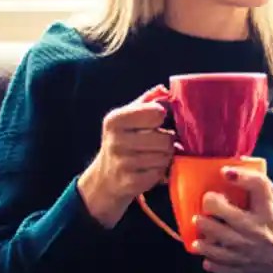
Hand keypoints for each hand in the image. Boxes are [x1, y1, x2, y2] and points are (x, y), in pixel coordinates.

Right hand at [78, 86, 175, 228]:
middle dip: (168, 140)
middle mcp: (116, 141)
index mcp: (115, 120)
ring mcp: (122, 164)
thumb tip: (164, 89)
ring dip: (166, 157)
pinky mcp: (130, 183)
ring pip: (165, 157)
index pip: (156, 112)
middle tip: (160, 141)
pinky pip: (160, 174)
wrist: (104, 178)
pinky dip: (160, 172)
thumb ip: (147, 100)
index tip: (158, 121)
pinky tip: (151, 168)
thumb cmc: (122, 141)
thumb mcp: (127, 117)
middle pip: (164, 138)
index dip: (162, 117)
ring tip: (156, 155)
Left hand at [191, 168, 272, 272]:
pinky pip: (215, 265)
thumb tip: (227, 170)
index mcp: (265, 212)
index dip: (236, 176)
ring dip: (200, 236)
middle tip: (206, 207)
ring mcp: (244, 252)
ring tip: (201, 227)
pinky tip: (208, 250)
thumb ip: (255, 183)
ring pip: (210, 245)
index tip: (224, 173)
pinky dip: (208, 259)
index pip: (254, 187)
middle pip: (219, 216)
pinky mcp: (239, 268)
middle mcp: (253, 232)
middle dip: (206, 209)